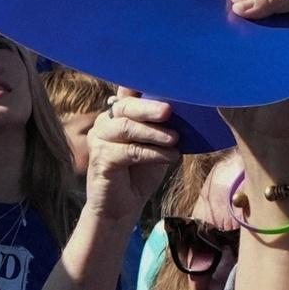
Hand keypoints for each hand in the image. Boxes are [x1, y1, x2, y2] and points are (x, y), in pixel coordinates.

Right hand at [85, 90, 181, 222]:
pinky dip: (152, 153)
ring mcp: (100, 140)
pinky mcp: (100, 159)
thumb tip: (188, 109)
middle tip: (169, 111)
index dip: (142, 83)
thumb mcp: (156, 145)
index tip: (165, 81)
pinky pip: (129, 151)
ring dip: (154, 133)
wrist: (122, 208)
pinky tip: (170, 156)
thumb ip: (163, 126)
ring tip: (175, 139)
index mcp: (118, 114)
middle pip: (126, 106)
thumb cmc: (141, 173)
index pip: (128, 92)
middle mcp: (105, 122)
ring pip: (126, 127)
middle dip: (150, 107)